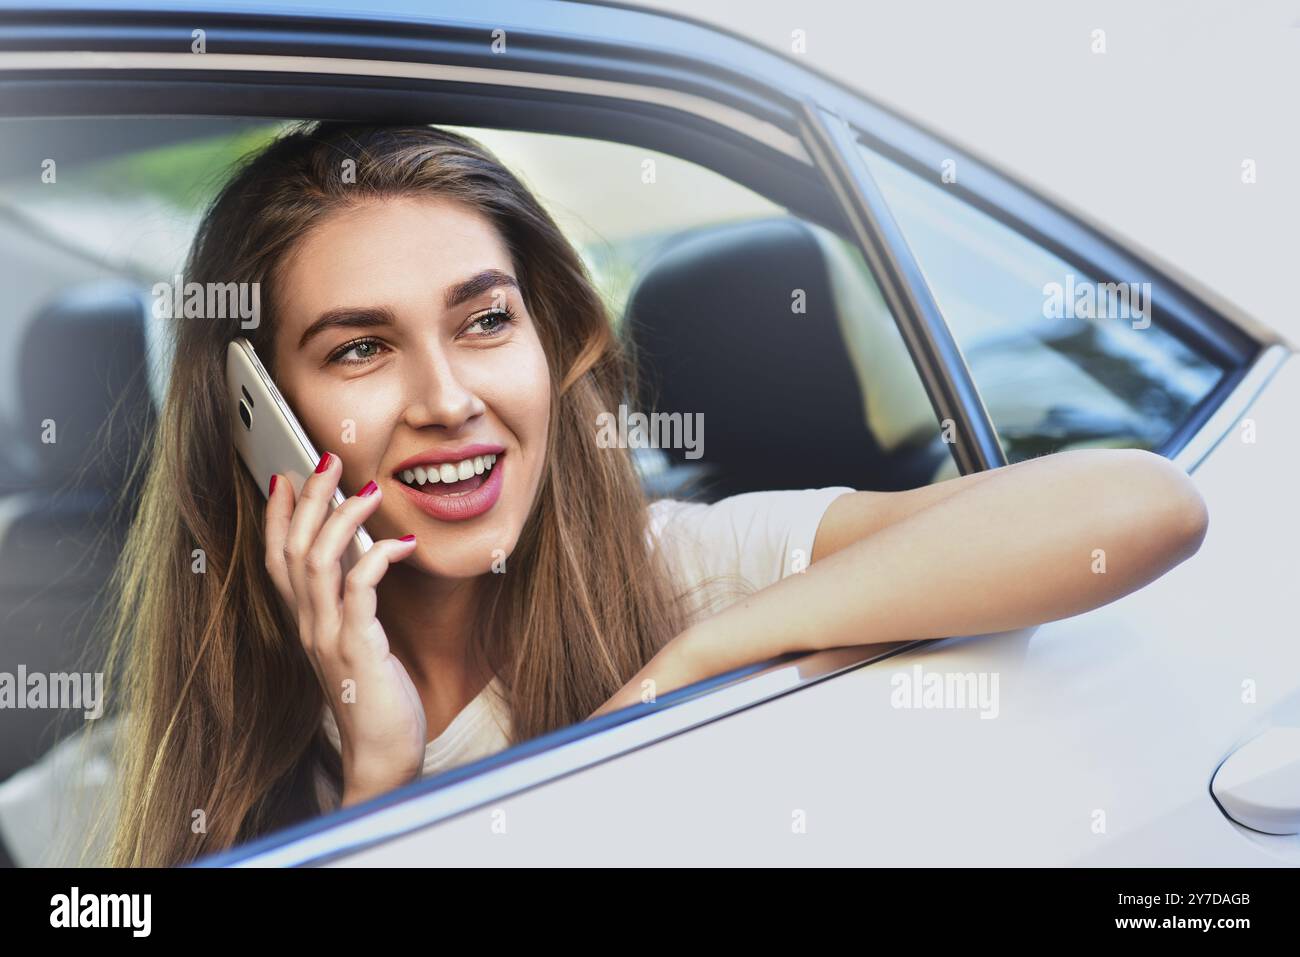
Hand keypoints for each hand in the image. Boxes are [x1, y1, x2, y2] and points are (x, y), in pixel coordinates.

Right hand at [263, 451, 426, 805]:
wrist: (383, 754)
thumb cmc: (378, 696)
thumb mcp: (359, 642)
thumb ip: (353, 606)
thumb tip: (363, 561)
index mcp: (306, 623)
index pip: (278, 560)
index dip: (276, 517)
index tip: (283, 477)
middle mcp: (308, 626)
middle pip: (292, 549)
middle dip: (307, 499)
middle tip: (326, 459)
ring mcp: (328, 638)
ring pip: (317, 562)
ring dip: (340, 518)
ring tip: (367, 487)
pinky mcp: (357, 649)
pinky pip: (359, 591)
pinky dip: (376, 559)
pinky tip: (402, 544)